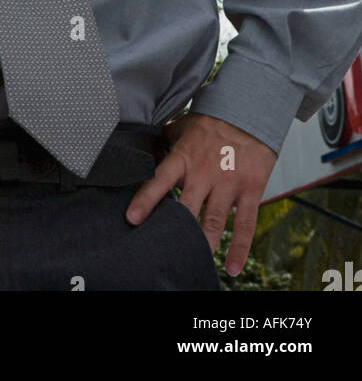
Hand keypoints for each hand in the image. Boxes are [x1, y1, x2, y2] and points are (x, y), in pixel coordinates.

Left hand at [124, 112, 277, 275]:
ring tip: (194, 260)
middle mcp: (204, 172)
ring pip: (214, 221)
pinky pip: (246, 224)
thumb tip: (140, 151)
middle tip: (164, 250)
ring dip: (204, 244)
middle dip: (176, 229)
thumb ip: (163, 143)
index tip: (133, 218)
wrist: (249, 114)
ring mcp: (228, 183)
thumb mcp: (182, 127)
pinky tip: (232, 268)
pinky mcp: (250, 190)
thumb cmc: (211, 124)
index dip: (146, 198)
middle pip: (187, 207)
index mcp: (184, 157)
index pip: (160, 179)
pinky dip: (239, 248)